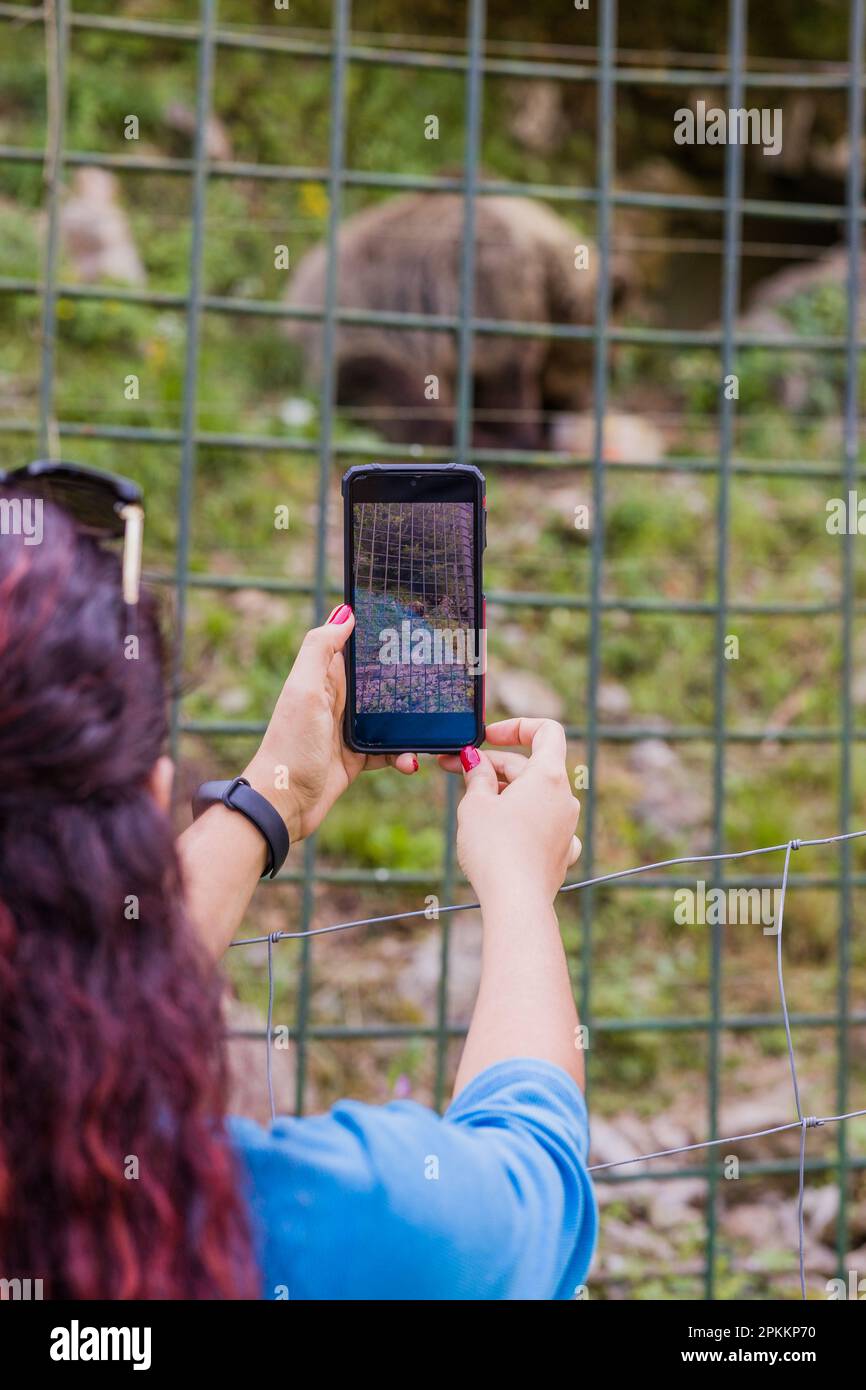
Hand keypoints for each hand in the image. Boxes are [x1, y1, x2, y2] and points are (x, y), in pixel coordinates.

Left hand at [242, 604, 417, 842]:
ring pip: (391, 717)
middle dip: (408, 677)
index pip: (356, 647)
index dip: (382, 634)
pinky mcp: (357, 758)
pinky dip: (404, 755)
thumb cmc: (290, 746)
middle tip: (441, 673)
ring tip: (432, 728)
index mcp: (324, 678)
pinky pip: (390, 751)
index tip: (415, 622)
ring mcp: (348, 730)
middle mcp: (337, 700)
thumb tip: (345, 611)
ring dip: (412, 723)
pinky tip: (411, 761)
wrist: (283, 804)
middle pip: (380, 681)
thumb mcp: (303, 691)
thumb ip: (320, 649)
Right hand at [438, 717, 580, 907]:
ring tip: (471, 804)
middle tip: (456, 770)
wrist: (516, 903)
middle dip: (494, 765)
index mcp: (549, 776)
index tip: (487, 737)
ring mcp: (566, 826)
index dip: (516, 727)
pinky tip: (500, 832)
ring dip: (505, 793)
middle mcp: (565, 798)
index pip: (547, 731)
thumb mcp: (476, 804)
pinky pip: (541, 825)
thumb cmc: (495, 849)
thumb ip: (478, 776)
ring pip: (534, 797)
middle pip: (531, 767)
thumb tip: (477, 762)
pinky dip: (520, 821)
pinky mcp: (560, 852)